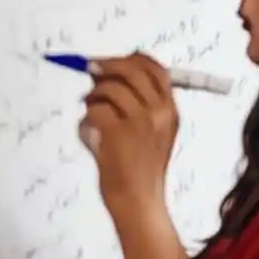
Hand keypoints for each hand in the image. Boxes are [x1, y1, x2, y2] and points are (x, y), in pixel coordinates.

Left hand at [78, 53, 179, 215]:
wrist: (138, 199)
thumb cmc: (140, 168)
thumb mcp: (154, 132)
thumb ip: (138, 104)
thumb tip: (105, 74)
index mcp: (171, 111)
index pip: (156, 69)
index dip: (131, 59)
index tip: (110, 60)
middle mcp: (159, 113)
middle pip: (132, 70)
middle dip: (107, 65)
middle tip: (90, 67)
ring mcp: (140, 122)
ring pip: (109, 88)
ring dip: (93, 96)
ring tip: (91, 110)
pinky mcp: (118, 133)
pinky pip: (95, 109)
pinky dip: (86, 119)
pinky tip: (90, 133)